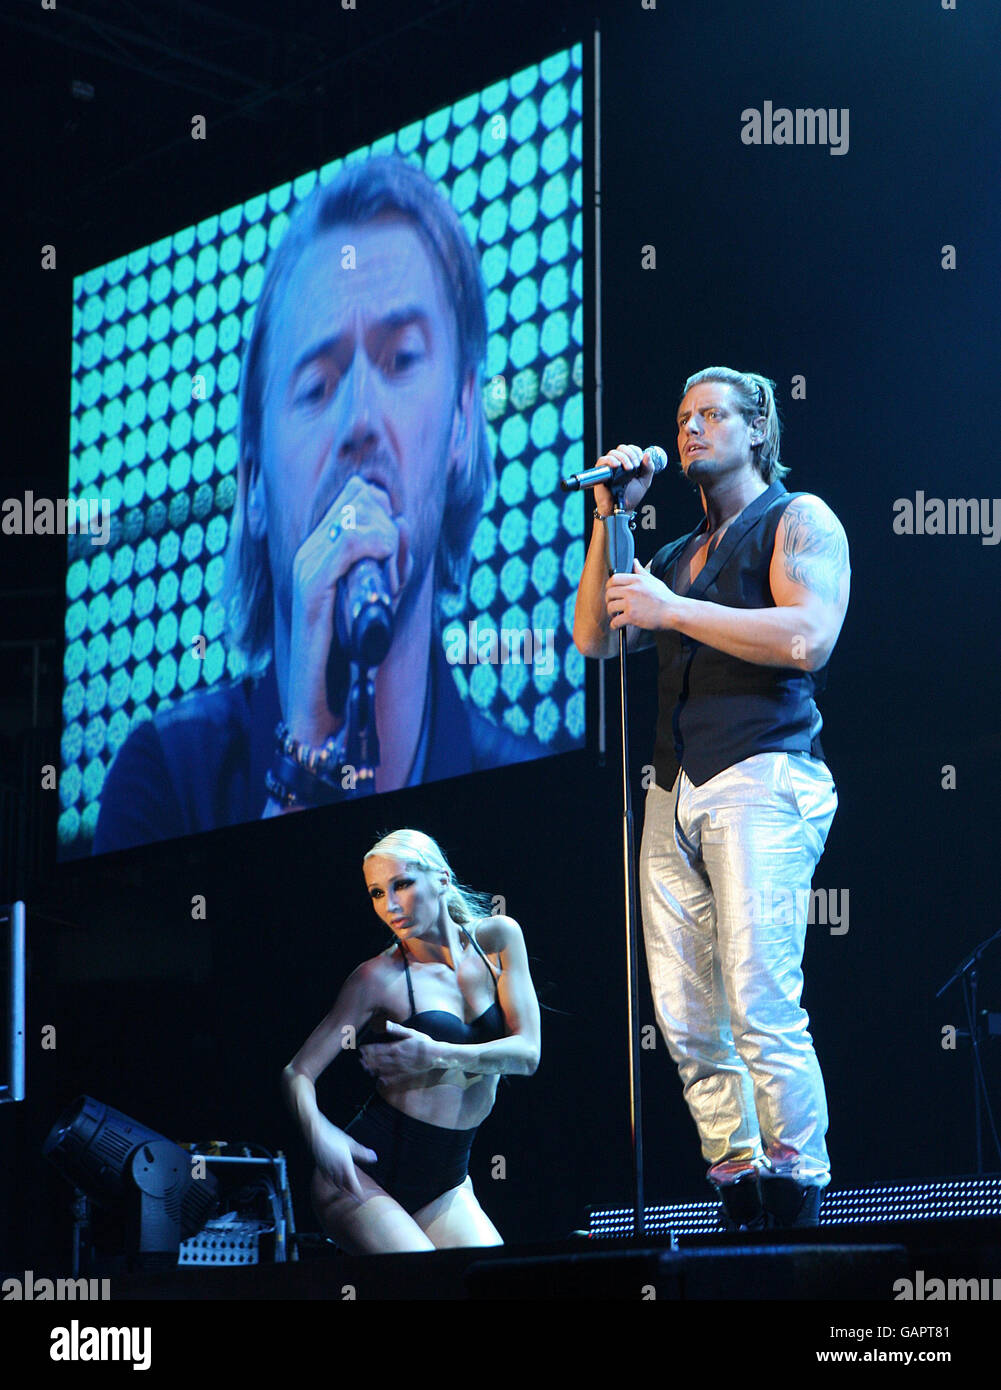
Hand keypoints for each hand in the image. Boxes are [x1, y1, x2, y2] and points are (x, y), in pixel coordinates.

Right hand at [285, 476, 413, 745]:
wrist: (322, 698)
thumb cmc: (351, 651)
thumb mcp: (379, 597)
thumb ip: (391, 562)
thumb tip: (401, 522)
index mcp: (320, 549)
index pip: (358, 494)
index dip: (388, 513)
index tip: (398, 553)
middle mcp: (309, 550)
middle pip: (361, 498)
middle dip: (391, 527)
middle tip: (396, 573)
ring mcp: (306, 566)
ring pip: (357, 515)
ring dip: (389, 544)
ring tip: (391, 583)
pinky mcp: (310, 587)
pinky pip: (348, 543)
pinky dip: (377, 549)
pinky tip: (386, 576)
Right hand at [311, 1115, 377, 1199]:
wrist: (316, 1133)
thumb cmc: (333, 1136)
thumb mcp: (351, 1143)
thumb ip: (362, 1153)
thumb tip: (374, 1157)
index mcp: (345, 1165)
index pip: (353, 1185)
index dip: (357, 1193)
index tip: (362, 1199)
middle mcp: (336, 1170)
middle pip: (344, 1187)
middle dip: (350, 1191)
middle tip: (356, 1194)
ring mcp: (327, 1170)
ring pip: (336, 1184)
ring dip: (342, 1186)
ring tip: (346, 1187)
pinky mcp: (321, 1167)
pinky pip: (328, 1179)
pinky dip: (333, 1180)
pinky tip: (335, 1177)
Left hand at [358, 1021, 437, 1081]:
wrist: (435, 1056)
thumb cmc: (424, 1043)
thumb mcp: (411, 1033)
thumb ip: (397, 1029)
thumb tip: (386, 1024)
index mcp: (396, 1048)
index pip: (378, 1049)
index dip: (368, 1050)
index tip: (361, 1049)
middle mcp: (396, 1059)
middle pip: (377, 1060)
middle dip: (367, 1060)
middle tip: (359, 1059)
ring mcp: (399, 1068)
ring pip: (382, 1069)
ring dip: (372, 1068)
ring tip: (364, 1067)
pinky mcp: (403, 1074)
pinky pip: (391, 1078)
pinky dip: (382, 1078)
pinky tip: (377, 1078)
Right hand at [592, 444, 657, 517]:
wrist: (621, 508)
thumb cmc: (631, 497)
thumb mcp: (644, 482)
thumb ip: (648, 469)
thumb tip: (647, 454)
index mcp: (629, 463)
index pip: (631, 449)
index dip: (636, 452)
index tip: (640, 462)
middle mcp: (619, 463)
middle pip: (622, 447)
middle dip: (631, 454)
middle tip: (636, 466)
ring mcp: (609, 466)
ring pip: (614, 452)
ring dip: (623, 458)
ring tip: (629, 469)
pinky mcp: (601, 472)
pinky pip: (603, 460)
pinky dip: (610, 460)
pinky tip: (617, 466)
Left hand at [605, 559, 679, 630]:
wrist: (674, 612)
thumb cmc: (665, 598)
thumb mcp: (653, 580)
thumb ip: (641, 571)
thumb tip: (635, 562)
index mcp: (637, 580)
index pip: (614, 579)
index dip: (609, 586)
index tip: (611, 592)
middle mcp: (632, 590)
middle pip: (609, 593)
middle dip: (609, 600)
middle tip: (613, 605)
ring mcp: (631, 603)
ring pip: (610, 607)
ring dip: (611, 613)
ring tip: (616, 616)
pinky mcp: (632, 616)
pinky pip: (615, 621)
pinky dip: (614, 625)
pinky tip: (617, 626)